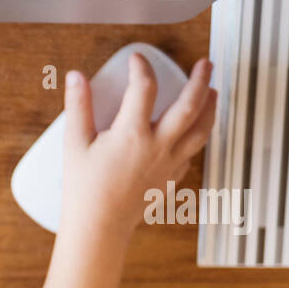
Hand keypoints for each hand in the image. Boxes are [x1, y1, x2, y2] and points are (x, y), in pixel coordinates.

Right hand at [59, 53, 216, 244]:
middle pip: (190, 105)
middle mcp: (158, 146)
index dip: (142, 67)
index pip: (144, 88)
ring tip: (213, 92)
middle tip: (206, 64)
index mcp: (132, 134)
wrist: (98, 227)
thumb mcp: (75, 144)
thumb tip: (75, 77)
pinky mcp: (172, 179)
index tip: (137, 60)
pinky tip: (195, 130)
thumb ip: (78, 107)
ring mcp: (169, 163)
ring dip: (211, 107)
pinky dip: (198, 136)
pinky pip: (193, 152)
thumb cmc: (84, 189)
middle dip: (201, 80)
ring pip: (202, 130)